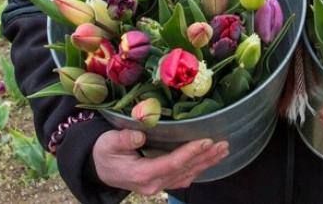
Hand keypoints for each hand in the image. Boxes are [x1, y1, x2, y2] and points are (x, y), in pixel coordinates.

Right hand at [92, 128, 228, 194]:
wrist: (99, 169)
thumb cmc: (104, 153)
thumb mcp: (108, 143)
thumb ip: (124, 139)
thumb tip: (140, 136)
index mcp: (142, 174)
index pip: (172, 163)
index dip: (190, 153)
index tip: (206, 141)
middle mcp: (154, 183)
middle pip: (185, 170)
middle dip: (206, 157)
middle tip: (224, 144)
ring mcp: (158, 186)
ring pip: (187, 174)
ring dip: (206, 162)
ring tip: (223, 150)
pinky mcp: (161, 182)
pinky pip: (183, 177)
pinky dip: (197, 168)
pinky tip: (208, 161)